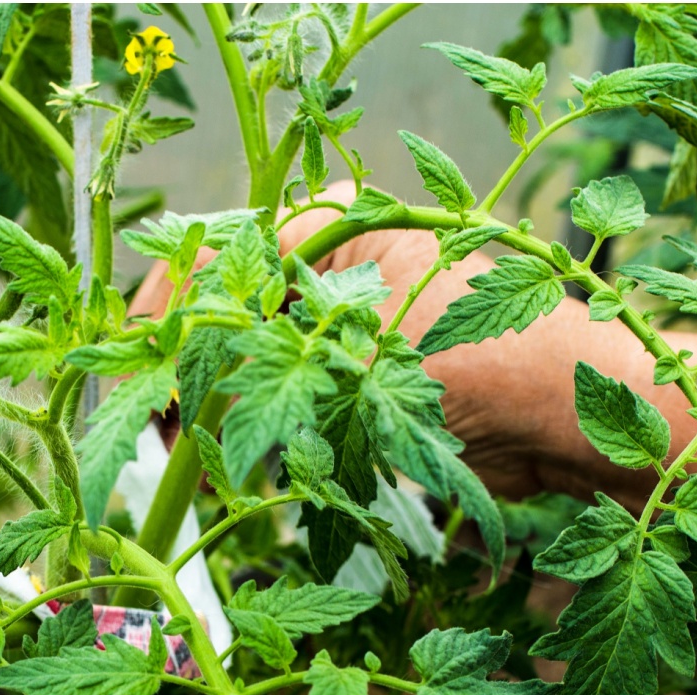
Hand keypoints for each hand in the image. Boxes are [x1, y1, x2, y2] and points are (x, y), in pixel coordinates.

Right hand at [133, 183, 696, 506]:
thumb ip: (251, 341)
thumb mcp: (350, 336)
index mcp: (329, 228)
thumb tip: (167, 360)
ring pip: (248, 365)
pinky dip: (252, 435)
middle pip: (224, 316)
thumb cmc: (472, 356)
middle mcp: (332, 268)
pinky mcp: (354, 383)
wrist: (565, 422)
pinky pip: (281, 403)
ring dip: (213, 411)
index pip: (215, 260)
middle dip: (182, 373)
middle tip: (152, 430)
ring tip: (181, 456)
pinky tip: (227, 465)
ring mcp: (343, 328)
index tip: (130, 375)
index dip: (163, 318)